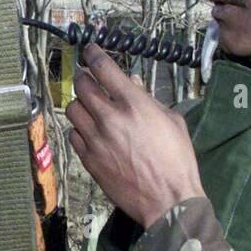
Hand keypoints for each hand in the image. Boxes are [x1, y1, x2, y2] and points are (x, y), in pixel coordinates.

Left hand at [65, 44, 203, 228]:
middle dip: (83, 76)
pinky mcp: (89, 159)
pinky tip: (90, 131)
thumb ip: (148, 98)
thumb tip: (130, 82)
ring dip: (80, 103)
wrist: (168, 200)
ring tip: (89, 106)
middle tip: (88, 77)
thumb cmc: (177, 160)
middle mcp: (110, 118)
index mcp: (134, 104)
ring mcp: (96, 139)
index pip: (104, 68)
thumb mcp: (171, 121)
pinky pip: (73, 135)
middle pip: (82, 85)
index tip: (89, 50)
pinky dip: (79, 129)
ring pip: (72, 109)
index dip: (93, 54)